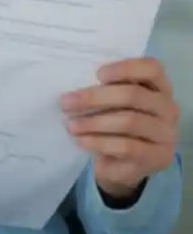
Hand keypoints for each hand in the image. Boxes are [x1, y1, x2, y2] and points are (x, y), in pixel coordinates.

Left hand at [61, 58, 181, 200]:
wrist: (120, 165)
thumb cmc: (113, 125)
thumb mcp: (110, 104)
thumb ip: (102, 90)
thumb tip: (73, 84)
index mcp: (159, 88)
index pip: (151, 69)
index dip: (125, 68)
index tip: (97, 74)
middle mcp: (168, 108)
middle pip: (134, 95)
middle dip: (94, 97)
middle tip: (66, 103)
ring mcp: (167, 134)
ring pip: (129, 121)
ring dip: (94, 122)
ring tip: (71, 125)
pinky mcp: (158, 156)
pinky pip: (127, 146)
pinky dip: (99, 142)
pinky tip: (81, 140)